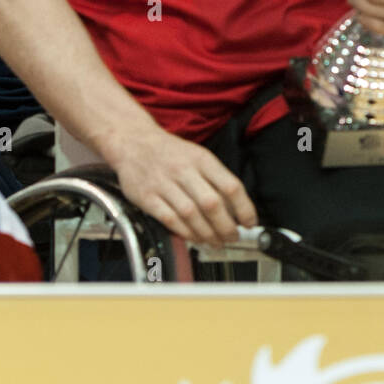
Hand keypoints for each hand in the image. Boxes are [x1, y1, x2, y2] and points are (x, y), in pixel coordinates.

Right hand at [112, 129, 257, 247]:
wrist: (133, 141)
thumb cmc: (170, 152)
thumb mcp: (198, 156)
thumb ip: (216, 179)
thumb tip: (236, 208)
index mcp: (202, 159)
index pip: (230, 185)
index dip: (244, 208)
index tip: (250, 222)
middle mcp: (184, 170)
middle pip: (211, 204)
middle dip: (226, 227)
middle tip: (232, 237)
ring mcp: (164, 184)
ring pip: (191, 215)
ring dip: (207, 234)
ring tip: (216, 242)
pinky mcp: (146, 197)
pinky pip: (169, 219)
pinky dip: (185, 233)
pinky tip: (194, 238)